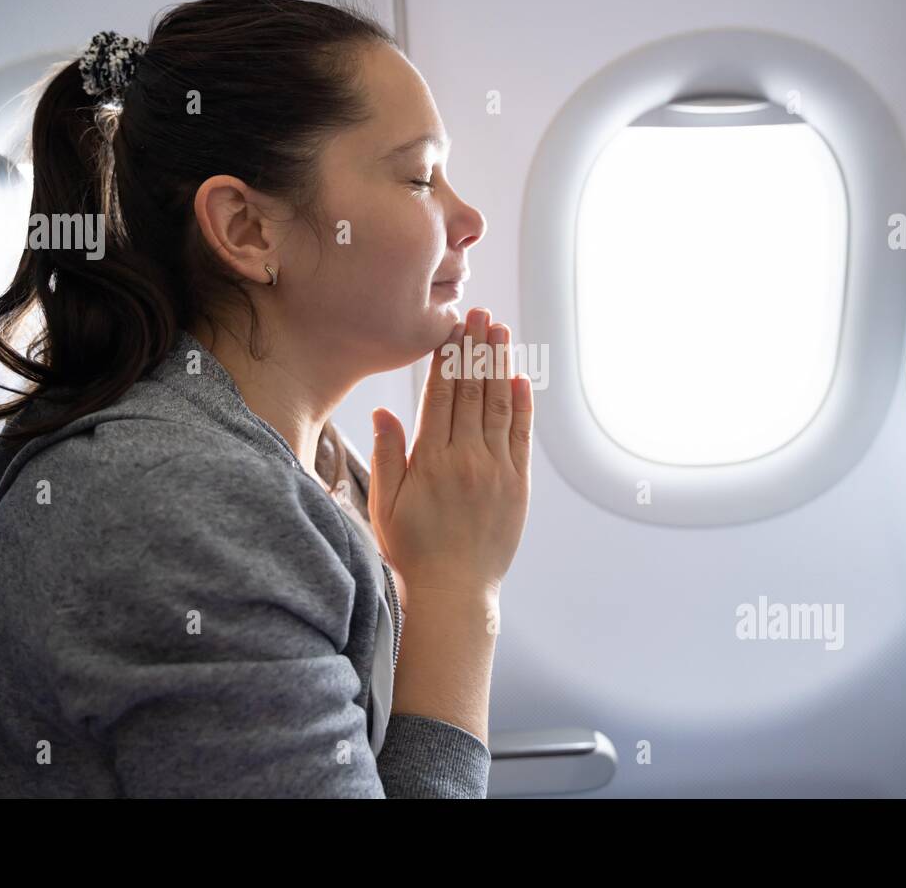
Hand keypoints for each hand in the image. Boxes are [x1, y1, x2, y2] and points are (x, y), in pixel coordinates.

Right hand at [369, 307, 532, 598]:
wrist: (454, 592)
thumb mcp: (385, 505)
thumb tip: (383, 411)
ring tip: (500, 332)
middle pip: (472, 391)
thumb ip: (387, 455)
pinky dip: (522, 405)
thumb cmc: (413, 550)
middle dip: (476, 348)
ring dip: (500, 365)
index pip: (440, 395)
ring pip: (499, 406)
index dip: (447, 357)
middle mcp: (466, 459)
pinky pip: (521, 436)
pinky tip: (519, 379)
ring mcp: (497, 471)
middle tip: (480, 313)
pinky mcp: (519, 486)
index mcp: (431, 460)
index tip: (451, 328)